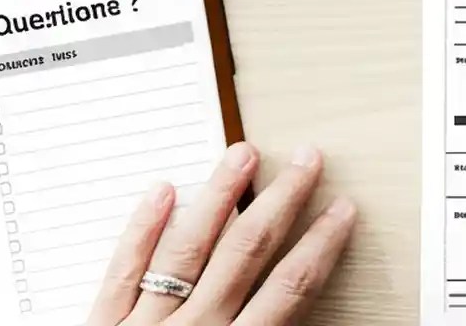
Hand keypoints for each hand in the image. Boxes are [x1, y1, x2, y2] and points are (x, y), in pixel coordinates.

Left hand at [87, 143, 356, 325]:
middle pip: (247, 253)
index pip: (289, 289)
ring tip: (242, 156)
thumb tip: (310, 313)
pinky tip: (163, 192)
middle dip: (282, 201)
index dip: (321, 245)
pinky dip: (142, 229)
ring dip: (220, 196)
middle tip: (307, 160)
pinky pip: (123, 270)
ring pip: (189, 247)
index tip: (342, 211)